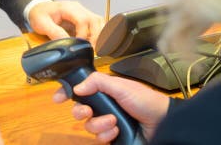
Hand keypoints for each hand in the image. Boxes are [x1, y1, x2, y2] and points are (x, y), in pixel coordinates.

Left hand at [28, 0, 104, 46]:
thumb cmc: (39, 14)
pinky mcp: (85, 20)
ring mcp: (83, 13)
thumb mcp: (41, 23)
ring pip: (100, 22)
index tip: (79, 45)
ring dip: (101, 36)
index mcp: (67, 8)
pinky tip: (97, 44)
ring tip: (97, 49)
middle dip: (97, 37)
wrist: (39, 8)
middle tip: (94, 50)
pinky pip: (98, 26)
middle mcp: (78, 9)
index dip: (83, 34)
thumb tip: (67, 43)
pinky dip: (100, 35)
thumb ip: (54, 32)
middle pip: (95, 20)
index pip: (83, 20)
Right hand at [53, 72, 168, 141]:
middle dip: (80, 112)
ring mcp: (107, 122)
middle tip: (88, 112)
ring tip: (113, 121)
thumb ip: (97, 82)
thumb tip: (77, 88)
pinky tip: (116, 131)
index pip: (79, 90)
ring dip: (99, 124)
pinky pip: (98, 138)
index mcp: (103, 91)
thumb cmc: (145, 101)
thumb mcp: (121, 85)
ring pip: (88, 126)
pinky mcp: (112, 136)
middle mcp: (103, 106)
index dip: (66, 93)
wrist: (162, 123)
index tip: (57, 99)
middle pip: (79, 110)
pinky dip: (106, 134)